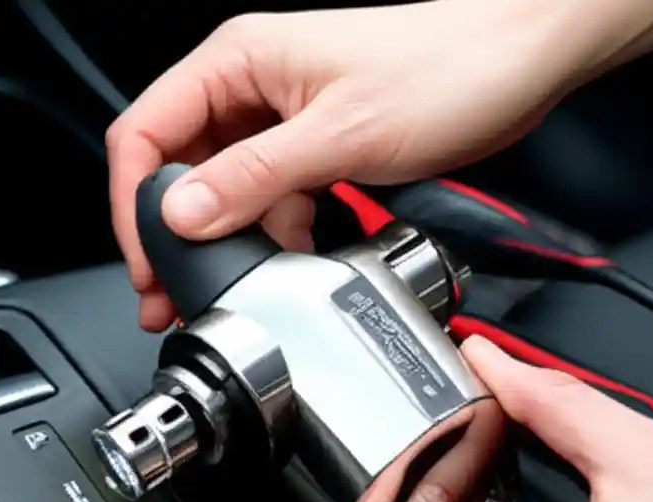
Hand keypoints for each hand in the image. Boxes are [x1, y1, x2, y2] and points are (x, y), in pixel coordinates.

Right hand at [107, 0, 585, 330]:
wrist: (518, 60)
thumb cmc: (446, 67)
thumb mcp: (340, 135)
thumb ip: (253, 177)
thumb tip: (181, 215)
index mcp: (239, 60)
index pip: (147, 131)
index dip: (134, 202)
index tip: (148, 259)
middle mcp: (251, 82)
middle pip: (178, 164)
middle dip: (171, 232)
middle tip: (168, 290)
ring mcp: (281, 113)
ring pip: (223, 185)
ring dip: (221, 239)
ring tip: (221, 288)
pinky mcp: (312, 141)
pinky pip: (269, 192)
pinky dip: (271, 231)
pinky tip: (283, 260)